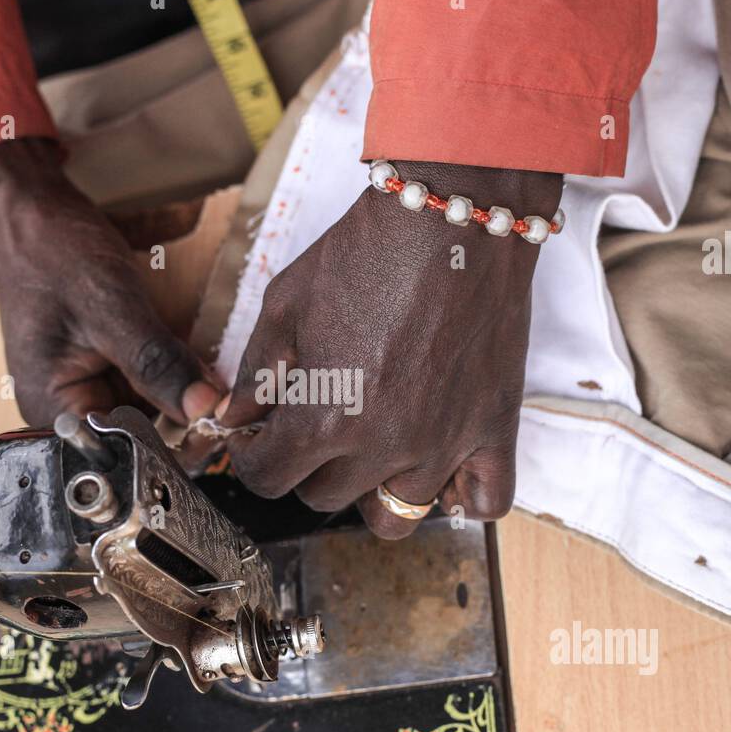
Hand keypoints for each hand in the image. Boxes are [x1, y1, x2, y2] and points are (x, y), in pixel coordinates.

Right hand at [0, 139, 220, 426]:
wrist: (31, 212)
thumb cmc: (51, 252)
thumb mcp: (111, 307)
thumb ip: (156, 362)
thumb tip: (204, 409)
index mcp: (51, 410)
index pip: (119, 453)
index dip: (172, 444)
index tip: (219, 428)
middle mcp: (66, 410)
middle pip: (140, 435)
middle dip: (183, 415)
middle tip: (227, 400)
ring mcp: (86, 389)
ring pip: (152, 410)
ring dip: (183, 392)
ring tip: (211, 374)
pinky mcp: (104, 369)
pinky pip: (149, 384)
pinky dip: (174, 372)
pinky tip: (195, 360)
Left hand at [222, 160, 561, 538]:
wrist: (452, 216)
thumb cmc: (367, 251)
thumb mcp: (287, 303)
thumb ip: (257, 371)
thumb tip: (236, 419)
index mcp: (322, 417)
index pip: (269, 478)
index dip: (257, 458)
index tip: (264, 441)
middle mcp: (381, 444)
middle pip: (325, 497)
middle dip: (310, 466)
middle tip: (319, 424)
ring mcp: (442, 444)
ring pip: (393, 515)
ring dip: (375, 487)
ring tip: (375, 446)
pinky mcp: (494, 430)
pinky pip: (484, 504)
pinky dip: (461, 497)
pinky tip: (441, 469)